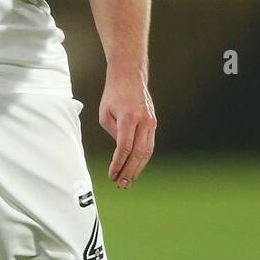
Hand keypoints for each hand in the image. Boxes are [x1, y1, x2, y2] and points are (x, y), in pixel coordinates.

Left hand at [98, 66, 155, 188]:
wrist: (129, 75)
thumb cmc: (113, 95)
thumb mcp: (105, 114)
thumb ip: (113, 134)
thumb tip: (121, 153)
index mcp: (128, 117)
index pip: (124, 148)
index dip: (118, 164)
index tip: (111, 175)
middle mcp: (143, 121)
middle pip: (138, 153)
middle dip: (129, 172)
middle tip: (120, 184)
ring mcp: (151, 122)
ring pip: (147, 152)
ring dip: (137, 169)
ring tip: (127, 181)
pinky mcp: (153, 123)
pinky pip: (149, 145)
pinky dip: (142, 159)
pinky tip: (134, 168)